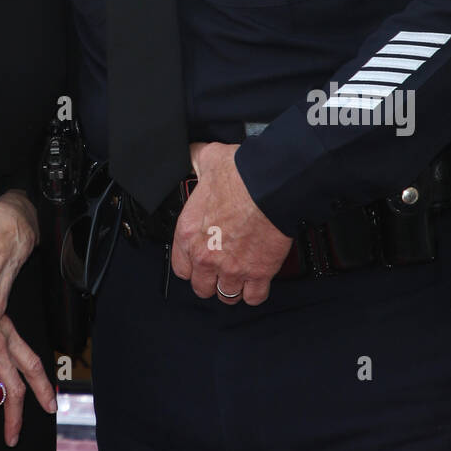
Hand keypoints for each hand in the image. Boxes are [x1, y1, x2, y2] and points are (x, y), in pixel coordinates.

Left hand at [170, 142, 292, 304]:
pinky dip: (256, 292)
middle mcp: (206, 255)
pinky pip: (254, 297)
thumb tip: (194, 154)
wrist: (270, 186)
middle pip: (201, 287)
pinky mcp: (258, 273)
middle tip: (219, 271)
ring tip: (238, 277)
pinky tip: (257, 282)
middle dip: (210, 281)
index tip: (198, 261)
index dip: (190, 265)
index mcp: (188, 232)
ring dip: (232, 288)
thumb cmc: (240, 175)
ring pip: (226, 296)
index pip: (180, 267)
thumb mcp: (208, 160)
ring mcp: (232, 268)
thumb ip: (196, 161)